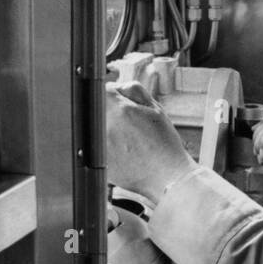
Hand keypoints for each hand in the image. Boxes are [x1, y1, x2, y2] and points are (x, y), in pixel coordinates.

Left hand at [105, 81, 194, 202]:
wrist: (167, 176)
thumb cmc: (165, 144)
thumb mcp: (156, 109)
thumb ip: (134, 90)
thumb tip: (117, 86)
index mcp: (120, 110)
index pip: (103, 90)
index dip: (112, 94)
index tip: (119, 101)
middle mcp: (106, 127)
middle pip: (96, 108)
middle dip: (109, 111)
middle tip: (127, 123)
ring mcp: (99, 146)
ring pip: (94, 128)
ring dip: (106, 129)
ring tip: (126, 139)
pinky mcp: (98, 162)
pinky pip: (95, 147)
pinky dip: (105, 147)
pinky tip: (123, 153)